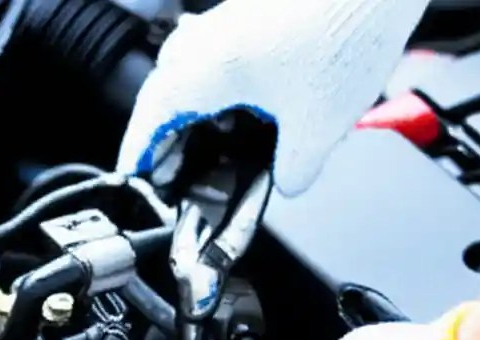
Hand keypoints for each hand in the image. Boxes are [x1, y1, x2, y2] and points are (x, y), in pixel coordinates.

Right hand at [116, 0, 430, 195]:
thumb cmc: (343, 30)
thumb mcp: (318, 127)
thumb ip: (294, 169)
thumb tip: (286, 183)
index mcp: (203, 71)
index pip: (152, 120)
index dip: (142, 155)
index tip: (136, 174)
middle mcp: (204, 42)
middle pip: (164, 95)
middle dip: (168, 135)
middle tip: (175, 167)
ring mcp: (225, 22)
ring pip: (189, 71)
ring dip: (195, 108)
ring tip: (219, 140)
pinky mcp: (250, 13)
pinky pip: (218, 54)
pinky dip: (222, 85)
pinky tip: (255, 103)